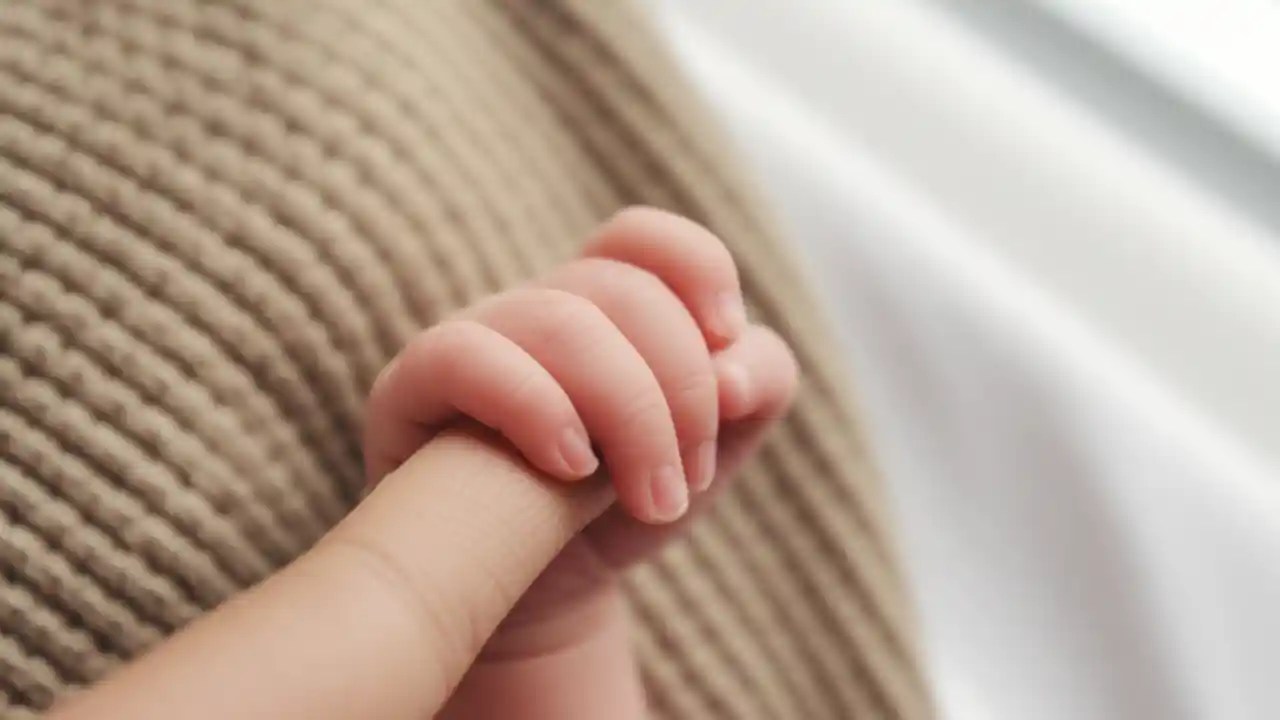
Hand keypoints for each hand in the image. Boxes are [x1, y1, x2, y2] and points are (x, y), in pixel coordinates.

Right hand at [363, 207, 797, 649]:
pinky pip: (466, 356)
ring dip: (630, 416)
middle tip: (687, 479)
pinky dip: (536, 406)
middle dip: (681, 389)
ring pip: (560, 321)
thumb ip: (758, 384)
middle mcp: (535, 308)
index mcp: (605, 304)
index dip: (697, 269)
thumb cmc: (625, 507)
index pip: (641, 236)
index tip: (726, 339)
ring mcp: (471, 340)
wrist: (543, 595)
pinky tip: (570, 466)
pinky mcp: (412, 386)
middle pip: (623, 291)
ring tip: (651, 500)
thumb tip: (733, 372)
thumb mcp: (713, 450)